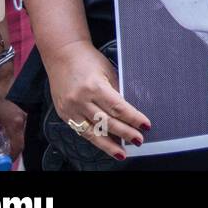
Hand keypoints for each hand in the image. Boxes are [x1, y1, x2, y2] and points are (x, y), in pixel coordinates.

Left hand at [0, 63, 25, 159]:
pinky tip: (4, 129)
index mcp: (16, 124)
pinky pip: (21, 125)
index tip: (2, 161)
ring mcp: (26, 114)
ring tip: (1, 142)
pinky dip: (14, 131)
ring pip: (21, 133)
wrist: (4, 76)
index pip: (17, 146)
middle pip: (21, 141)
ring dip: (12, 140)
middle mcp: (24, 121)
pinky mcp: (24, 109)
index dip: (11, 156)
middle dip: (11, 149)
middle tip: (1, 153)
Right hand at [45, 41, 147, 159]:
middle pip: (106, 122)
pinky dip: (94, 139)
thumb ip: (117, 91)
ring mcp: (70, 109)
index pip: (118, 107)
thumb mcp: (108, 71)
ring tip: (122, 153)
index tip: (145, 125)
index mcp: (94, 87)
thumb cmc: (88, 60)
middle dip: (124, 133)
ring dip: (108, 145)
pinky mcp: (63, 114)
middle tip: (139, 140)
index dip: (133, 118)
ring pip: (92, 132)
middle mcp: (81, 100)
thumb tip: (130, 110)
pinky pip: (81, 131)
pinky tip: (105, 144)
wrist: (62, 55)